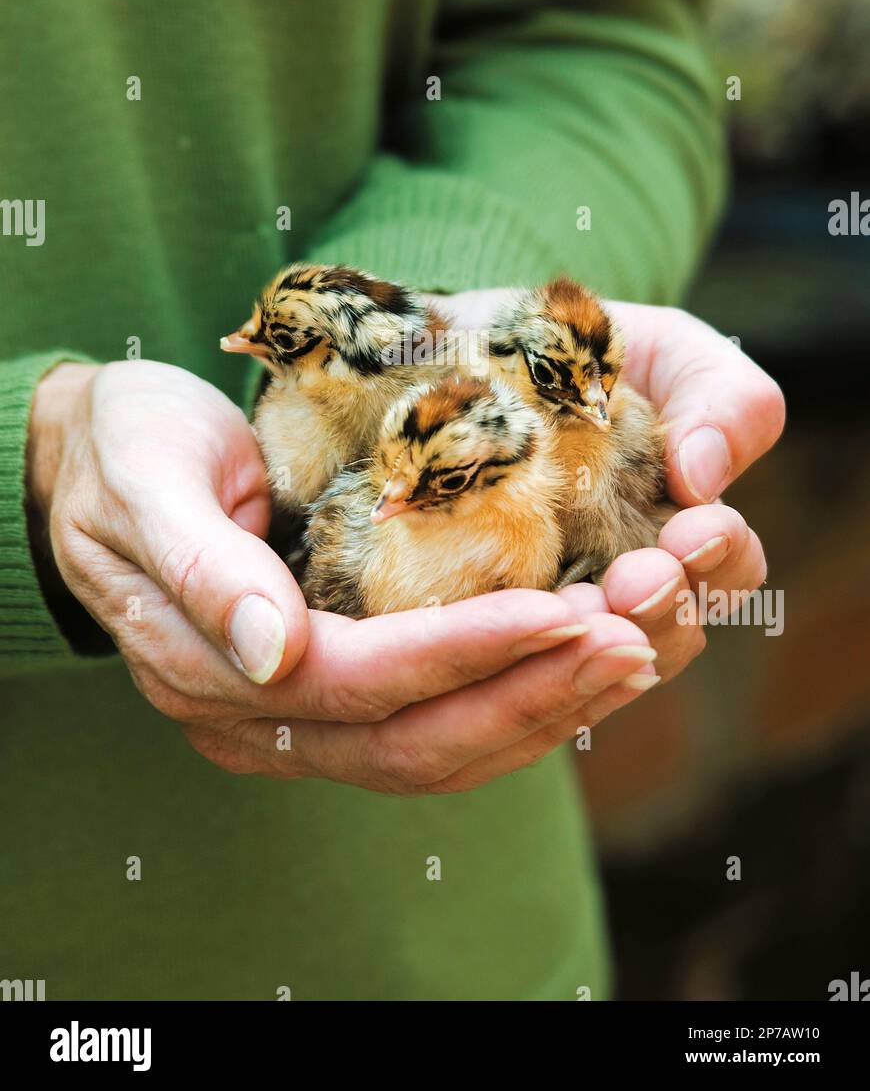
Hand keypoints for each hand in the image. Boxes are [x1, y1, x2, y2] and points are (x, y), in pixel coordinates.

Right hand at [28, 360, 661, 793]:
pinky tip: (581, 663)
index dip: (462, 652)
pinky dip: (514, 704)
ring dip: (540, 712)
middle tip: (632, 642)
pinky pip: (434, 727)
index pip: (356, 681)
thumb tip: (273, 655)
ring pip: (436, 751)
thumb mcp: (147, 475)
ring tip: (634, 655)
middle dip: (529, 696)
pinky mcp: (334, 698)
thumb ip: (202, 565)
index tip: (563, 609)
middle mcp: (254, 717)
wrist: (99, 459)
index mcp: (205, 665)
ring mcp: (293, 720)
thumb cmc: (126, 446)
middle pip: (412, 741)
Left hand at [433, 291, 785, 679]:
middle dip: (658, 610)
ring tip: (573, 610)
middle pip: (665, 631)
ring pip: (587, 656)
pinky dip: (508, 644)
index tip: (695, 527)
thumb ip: (722, 400)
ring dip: (591, 638)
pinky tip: (500, 624)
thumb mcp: (670, 353)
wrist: (474, 349)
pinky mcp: (479, 607)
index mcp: (685, 531)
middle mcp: (624, 581)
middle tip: (633, 582)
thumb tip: (705, 477)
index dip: (722, 557)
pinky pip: (499, 649)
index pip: (729, 569)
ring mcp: (551, 601)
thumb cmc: (589, 352)